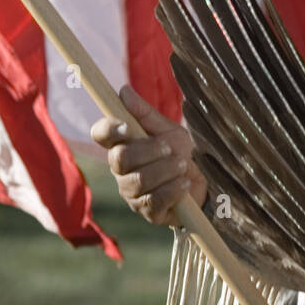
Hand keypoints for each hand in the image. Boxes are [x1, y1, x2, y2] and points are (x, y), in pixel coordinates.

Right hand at [90, 85, 205, 225]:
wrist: (204, 181)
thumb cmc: (180, 152)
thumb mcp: (168, 129)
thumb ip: (145, 114)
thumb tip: (123, 91)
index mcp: (121, 145)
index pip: (100, 134)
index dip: (108, 129)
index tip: (126, 125)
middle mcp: (120, 170)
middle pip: (119, 159)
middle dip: (149, 151)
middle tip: (170, 148)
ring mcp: (132, 193)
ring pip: (139, 181)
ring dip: (166, 170)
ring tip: (183, 165)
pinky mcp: (147, 212)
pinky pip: (153, 201)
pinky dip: (172, 190)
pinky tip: (184, 183)